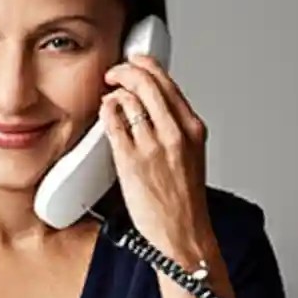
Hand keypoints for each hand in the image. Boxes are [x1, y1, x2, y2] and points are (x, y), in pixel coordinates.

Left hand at [101, 55, 213, 260]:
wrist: (183, 235)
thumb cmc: (184, 202)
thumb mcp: (190, 156)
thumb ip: (174, 130)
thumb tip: (151, 107)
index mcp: (192, 129)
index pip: (168, 82)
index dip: (147, 66)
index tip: (135, 62)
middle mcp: (175, 133)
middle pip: (148, 81)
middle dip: (126, 69)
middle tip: (115, 73)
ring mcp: (153, 145)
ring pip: (130, 97)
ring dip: (115, 89)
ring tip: (109, 94)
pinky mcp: (131, 160)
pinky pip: (113, 121)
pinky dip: (107, 109)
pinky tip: (105, 112)